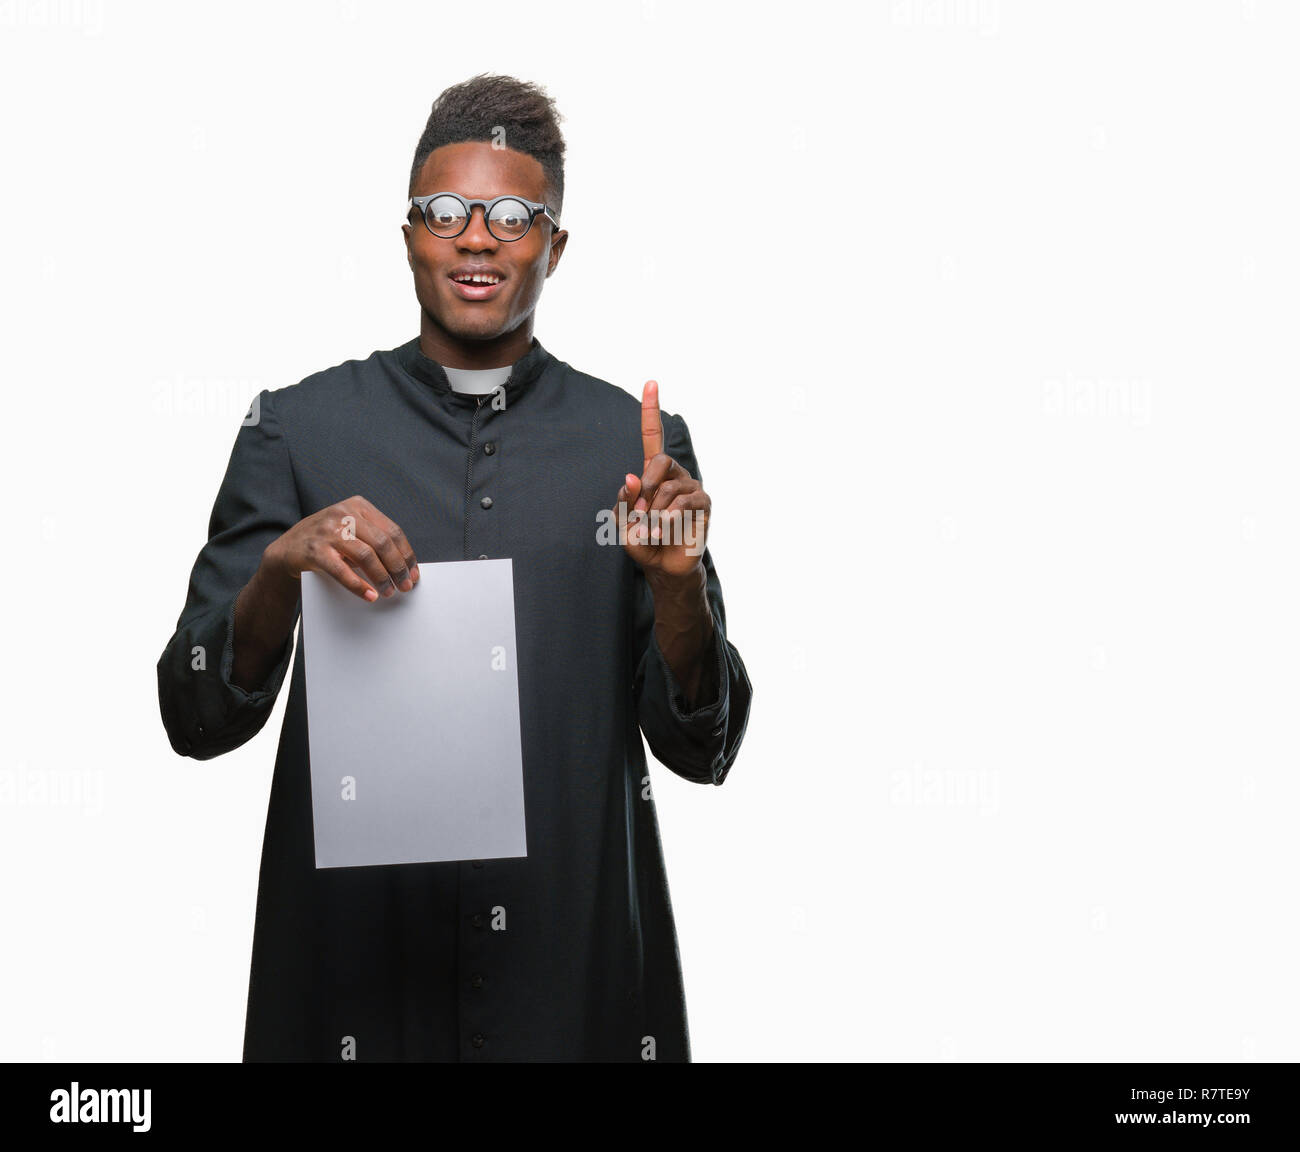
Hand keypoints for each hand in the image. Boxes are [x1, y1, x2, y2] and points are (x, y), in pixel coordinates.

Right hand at [263, 494, 419, 601]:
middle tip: (404, 586)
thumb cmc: (327, 541)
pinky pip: (342, 570)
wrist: (288, 548)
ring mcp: (328, 531)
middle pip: (382, 543)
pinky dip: (358, 585)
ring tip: (388, 592)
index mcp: (358, 506)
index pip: (392, 530)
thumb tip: (404, 564)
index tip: (413, 573)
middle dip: (397, 568)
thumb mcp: (351, 529)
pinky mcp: (315, 550)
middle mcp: (343, 514)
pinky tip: (369, 595)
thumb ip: (374, 537)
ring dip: (381, 577)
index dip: (406, 554)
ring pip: (366, 556)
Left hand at [612, 381, 709, 579]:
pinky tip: (666, 527)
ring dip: (655, 512)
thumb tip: (631, 476)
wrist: (663, 567)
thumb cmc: (642, 541)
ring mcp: (691, 488)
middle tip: (638, 514)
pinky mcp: (703, 505)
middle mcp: (674, 475)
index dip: (651, 409)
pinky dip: (672, 515)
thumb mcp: (623, 522)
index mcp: (653, 473)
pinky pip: (687, 500)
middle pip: (660, 461)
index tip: (651, 382)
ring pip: (670, 487)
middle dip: (646, 487)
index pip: (652, 436)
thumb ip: (624, 500)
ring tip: (651, 530)